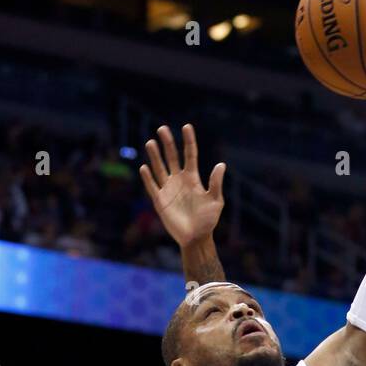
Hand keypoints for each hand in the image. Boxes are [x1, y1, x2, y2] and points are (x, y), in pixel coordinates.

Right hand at [140, 124, 224, 249]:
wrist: (196, 238)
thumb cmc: (208, 220)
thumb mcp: (216, 201)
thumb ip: (216, 183)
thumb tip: (221, 165)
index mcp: (193, 178)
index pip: (190, 154)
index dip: (188, 141)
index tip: (186, 127)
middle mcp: (179, 180)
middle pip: (172, 157)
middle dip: (167, 143)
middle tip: (162, 128)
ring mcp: (168, 189)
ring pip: (160, 168)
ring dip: (155, 156)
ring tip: (151, 142)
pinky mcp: (160, 201)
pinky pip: (152, 186)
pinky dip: (148, 177)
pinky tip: (144, 167)